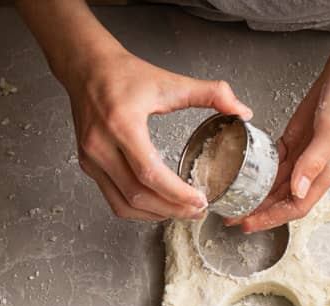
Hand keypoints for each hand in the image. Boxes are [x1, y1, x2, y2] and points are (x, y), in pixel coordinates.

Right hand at [65, 48, 252, 220]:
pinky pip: (113, 199)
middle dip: (172, 209)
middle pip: (138, 195)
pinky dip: (138, 209)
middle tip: (198, 210)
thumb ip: (211, 94)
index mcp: (122, 124)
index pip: (150, 172)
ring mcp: (90, 158)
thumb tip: (243, 110)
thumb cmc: (124, 74)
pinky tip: (159, 206)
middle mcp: (100, 145)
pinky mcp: (87, 165)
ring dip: (156, 215)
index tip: (201, 200)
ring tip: (183, 212)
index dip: (177, 193)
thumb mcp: (171, 82)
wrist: (87, 67)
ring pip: (124, 203)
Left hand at [226, 48, 329, 232]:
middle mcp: (317, 164)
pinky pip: (279, 157)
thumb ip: (314, 161)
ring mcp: (308, 148)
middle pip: (285, 197)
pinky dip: (264, 167)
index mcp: (328, 169)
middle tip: (234, 216)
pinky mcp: (300, 132)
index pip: (298, 205)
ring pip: (280, 179)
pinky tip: (249, 171)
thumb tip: (296, 190)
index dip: (272, 218)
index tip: (249, 225)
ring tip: (237, 199)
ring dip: (260, 192)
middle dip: (260, 209)